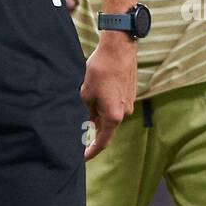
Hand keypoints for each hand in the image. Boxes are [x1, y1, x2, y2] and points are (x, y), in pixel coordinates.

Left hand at [80, 32, 135, 159]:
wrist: (119, 48)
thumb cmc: (100, 69)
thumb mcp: (85, 92)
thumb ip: (85, 111)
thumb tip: (84, 121)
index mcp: (114, 116)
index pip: (102, 141)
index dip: (92, 151)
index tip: (82, 157)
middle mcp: (124, 112)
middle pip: (106, 127)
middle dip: (92, 129)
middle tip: (77, 128)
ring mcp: (128, 102)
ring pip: (110, 115)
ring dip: (97, 114)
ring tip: (84, 104)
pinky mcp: (128, 92)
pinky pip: (114, 105)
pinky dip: (104, 105)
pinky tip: (95, 95)